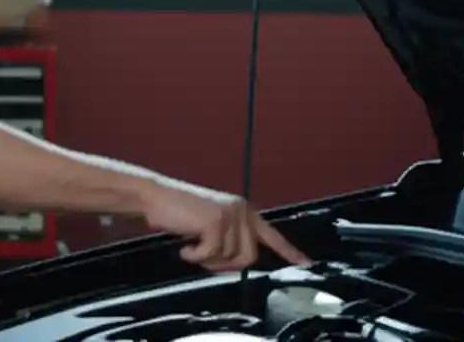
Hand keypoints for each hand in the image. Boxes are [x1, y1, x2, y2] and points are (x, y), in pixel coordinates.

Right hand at [139, 178, 311, 272]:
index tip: (306, 263)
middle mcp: (242, 210)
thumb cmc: (180, 214)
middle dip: (227, 266)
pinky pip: (211, 254)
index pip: (272, 235)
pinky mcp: (215, 221)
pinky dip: (195, 257)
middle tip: (205, 260)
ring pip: (230, 257)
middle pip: (249, 256)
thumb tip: (239, 263)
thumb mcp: (212, 227)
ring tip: (192, 248)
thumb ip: (230, 239)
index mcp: (245, 211)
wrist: (156, 197)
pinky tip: (184, 248)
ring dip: (208, 261)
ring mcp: (230, 214)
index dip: (289, 251)